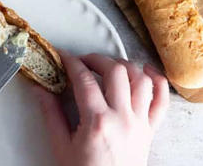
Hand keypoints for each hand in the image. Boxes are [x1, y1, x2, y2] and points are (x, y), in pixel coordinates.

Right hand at [34, 52, 169, 165]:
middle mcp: (122, 118)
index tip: (63, 57)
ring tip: (111, 66)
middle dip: (98, 59)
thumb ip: (51, 114)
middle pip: (116, 71)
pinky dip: (157, 80)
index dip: (72, 62)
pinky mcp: (151, 129)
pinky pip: (162, 99)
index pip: (84, 80)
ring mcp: (140, 122)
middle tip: (84, 61)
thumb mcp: (61, 146)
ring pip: (141, 79)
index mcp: (97, 122)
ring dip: (126, 66)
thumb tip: (40, 89)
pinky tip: (145, 72)